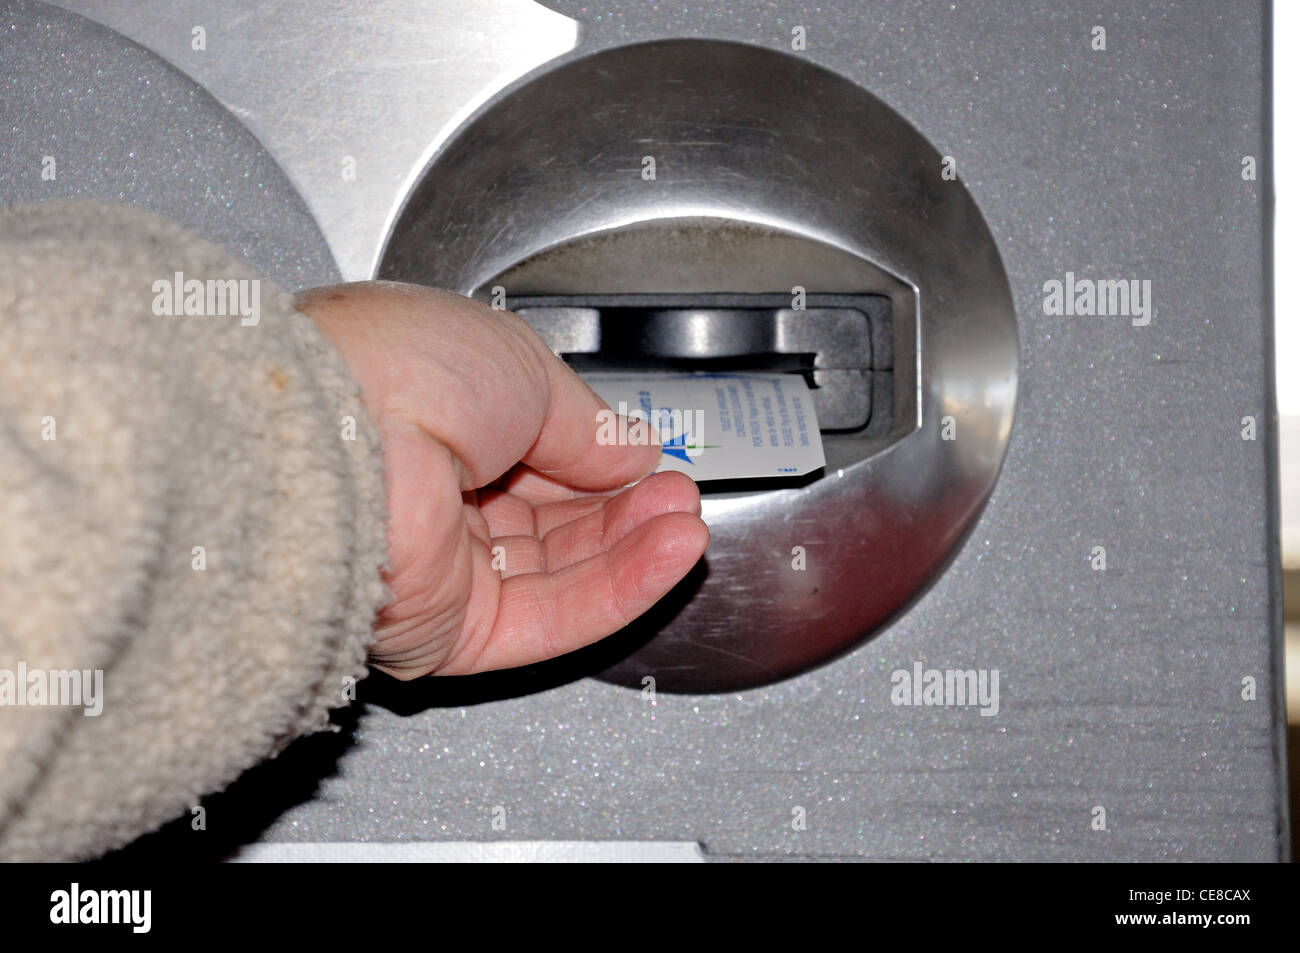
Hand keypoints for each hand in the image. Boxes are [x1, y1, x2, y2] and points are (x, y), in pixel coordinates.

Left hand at [297, 281, 708, 678]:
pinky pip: (547, 618)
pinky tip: (666, 557)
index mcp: (429, 416)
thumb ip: (588, 423)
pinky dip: (616, 590)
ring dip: (631, 548)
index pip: (534, 450)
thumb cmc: (394, 371)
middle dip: (626, 505)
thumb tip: (634, 449)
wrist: (330, 440)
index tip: (654, 455)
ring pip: (557, 572)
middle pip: (552, 516)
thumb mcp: (522, 365)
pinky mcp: (444, 629)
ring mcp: (436, 565)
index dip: (601, 456)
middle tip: (679, 494)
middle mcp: (428, 491)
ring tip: (684, 524)